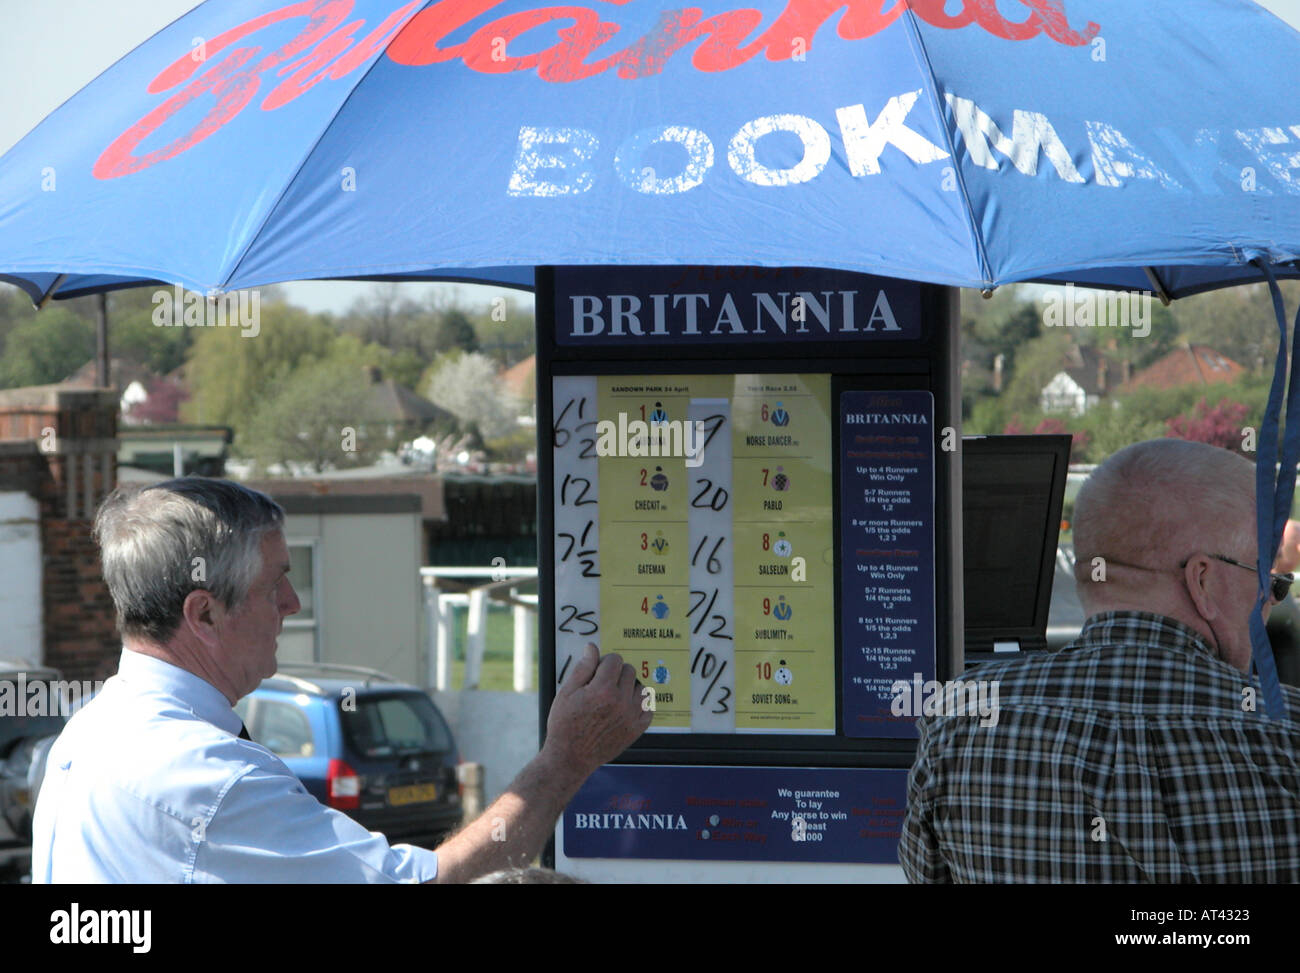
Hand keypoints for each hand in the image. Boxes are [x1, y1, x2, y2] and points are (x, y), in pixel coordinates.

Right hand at [543, 643, 652, 784]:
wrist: (571, 757)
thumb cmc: (564, 724)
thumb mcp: (566, 692)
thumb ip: (583, 668)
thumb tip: (592, 648)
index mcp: (602, 690)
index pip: (615, 659)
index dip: (604, 662)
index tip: (596, 672)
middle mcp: (621, 701)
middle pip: (629, 670)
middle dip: (616, 673)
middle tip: (602, 685)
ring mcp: (631, 716)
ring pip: (640, 687)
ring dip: (629, 688)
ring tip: (613, 698)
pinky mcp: (637, 730)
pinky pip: (649, 707)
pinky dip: (639, 704)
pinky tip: (625, 707)